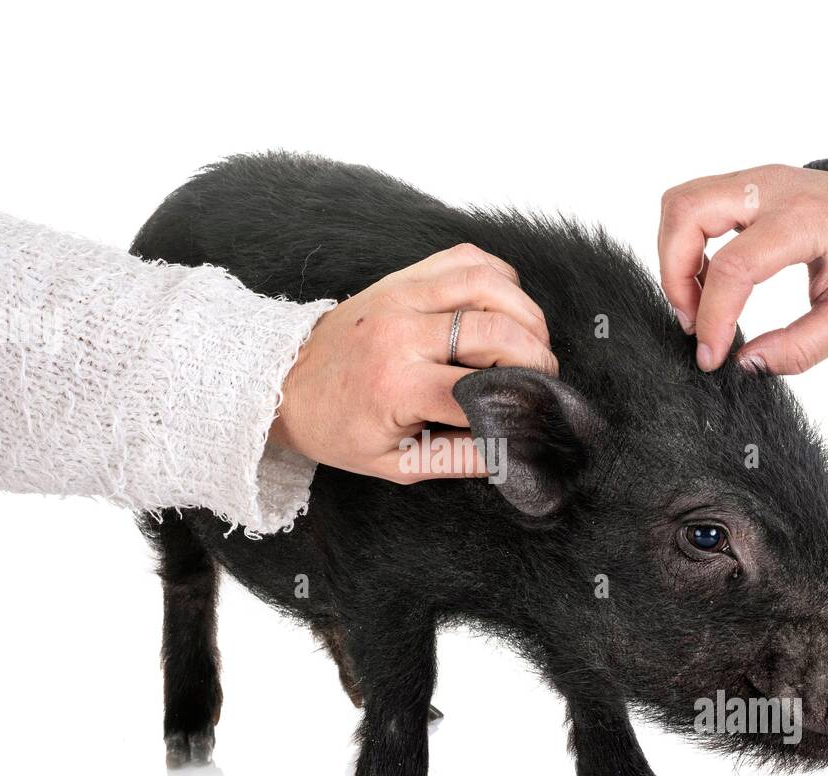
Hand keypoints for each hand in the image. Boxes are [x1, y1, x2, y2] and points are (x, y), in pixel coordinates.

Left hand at [269, 243, 556, 480]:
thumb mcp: (393, 464)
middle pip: (496, 328)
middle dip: (535, 355)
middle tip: (544, 377)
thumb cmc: (337, 427)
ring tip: (532, 342)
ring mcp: (401, 296)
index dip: (521, 401)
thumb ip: (456, 460)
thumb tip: (511, 452)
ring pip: (488, 283)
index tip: (539, 411)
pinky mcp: (402, 277)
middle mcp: (400, 332)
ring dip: (526, 312)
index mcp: (396, 385)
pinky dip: (498, 278)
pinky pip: (466, 259)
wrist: (284, 383)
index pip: (481, 388)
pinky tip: (505, 307)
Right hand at [658, 164, 827, 373]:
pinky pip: (698, 206)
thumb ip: (801, 346)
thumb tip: (744, 364)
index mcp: (803, 219)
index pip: (733, 267)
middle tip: (690, 318)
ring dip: (675, 255)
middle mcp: (773, 188)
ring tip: (697, 301)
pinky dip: (688, 244)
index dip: (712, 317)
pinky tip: (711, 281)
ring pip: (682, 203)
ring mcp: (759, 181)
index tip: (711, 356)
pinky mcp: (752, 186)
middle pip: (686, 211)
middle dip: (673, 272)